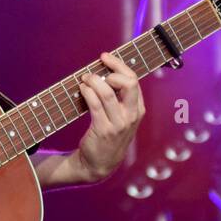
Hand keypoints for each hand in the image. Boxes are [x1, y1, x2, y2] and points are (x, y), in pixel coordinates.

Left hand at [73, 52, 144, 181]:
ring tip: (85, 78)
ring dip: (94, 80)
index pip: (134, 80)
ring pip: (108, 92)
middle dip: (112, 69)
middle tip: (97, 69)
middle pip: (129, 83)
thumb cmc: (108, 134)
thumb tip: (105, 71)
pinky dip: (87, 92)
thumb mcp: (121, 117)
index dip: (119, 65)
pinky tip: (82, 89)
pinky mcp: (103, 130)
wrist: (100, 164)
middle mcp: (132, 115)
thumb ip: (119, 98)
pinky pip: (95, 104)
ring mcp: (119, 124)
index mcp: (138, 109)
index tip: (105, 57)